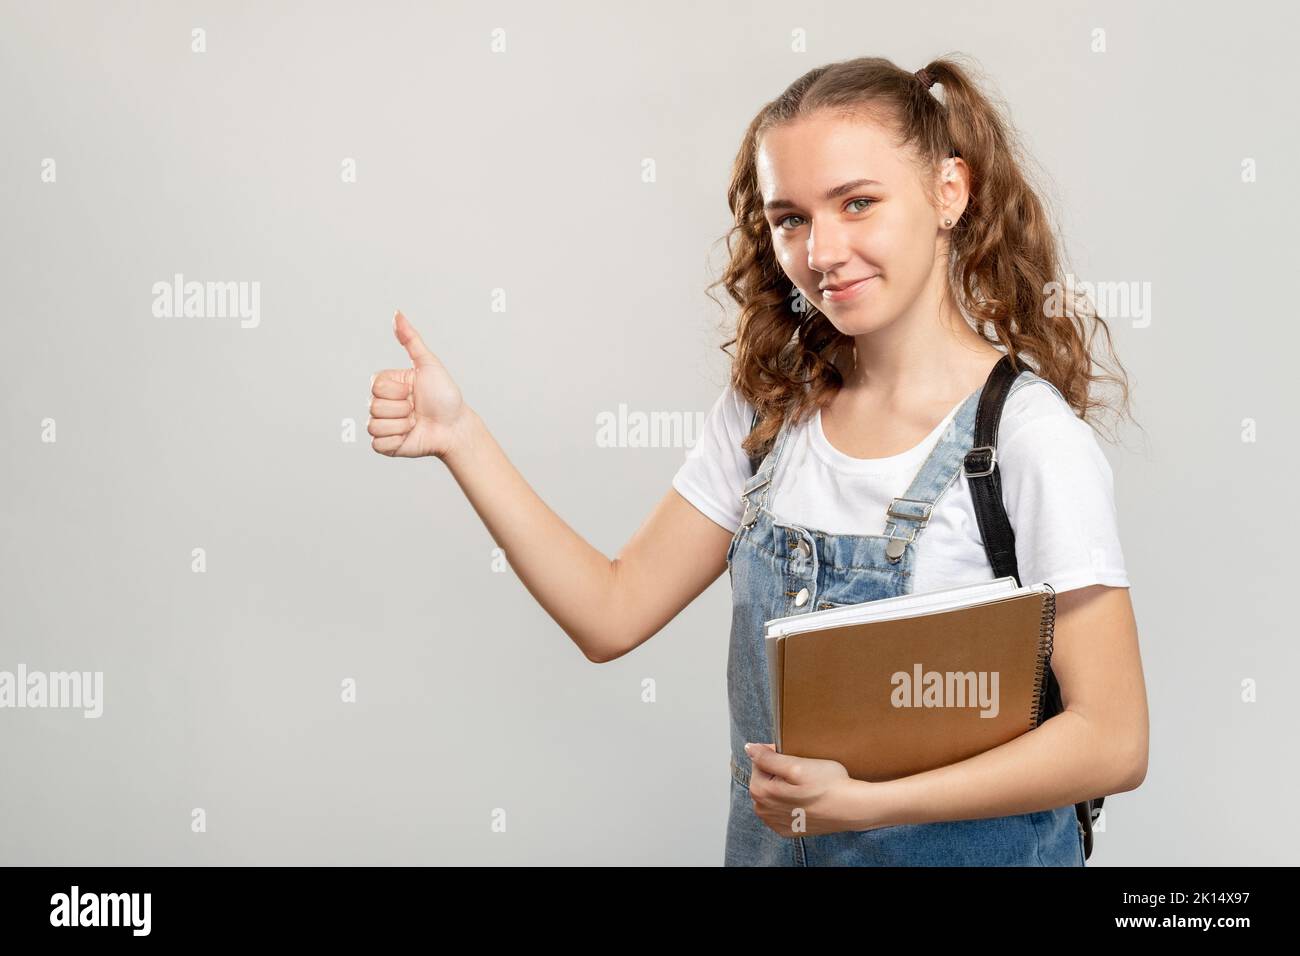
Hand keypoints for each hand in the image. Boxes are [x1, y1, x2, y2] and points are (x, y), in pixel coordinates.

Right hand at [369, 310, 469, 458]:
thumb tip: (397, 313)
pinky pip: (378, 443)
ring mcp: (383, 424)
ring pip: (375, 425)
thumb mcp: (429, 365)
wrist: (455, 426)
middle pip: (374, 406)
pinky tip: (410, 436)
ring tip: (415, 422)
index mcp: (388, 385)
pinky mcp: (385, 445)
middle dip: (402, 409)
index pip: (377, 386)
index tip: (414, 391)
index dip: (399, 391)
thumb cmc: (445, 396)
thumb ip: (412, 340)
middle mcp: (382, 403)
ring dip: (401, 425)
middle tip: (417, 409)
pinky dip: (397, 440)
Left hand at [745, 742, 884, 836]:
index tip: (793, 755)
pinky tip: (803, 799)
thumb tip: (749, 748)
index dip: (774, 754)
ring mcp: (775, 822)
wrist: (851, 809)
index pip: (758, 762)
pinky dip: (787, 802)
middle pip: (763, 780)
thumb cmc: (828, 785)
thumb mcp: (797, 765)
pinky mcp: (787, 830)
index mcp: (761, 792)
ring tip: (803, 785)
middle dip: (777, 772)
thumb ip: (768, 758)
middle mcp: (763, 810)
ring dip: (782, 787)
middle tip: (801, 771)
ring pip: (771, 795)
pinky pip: (779, 810)